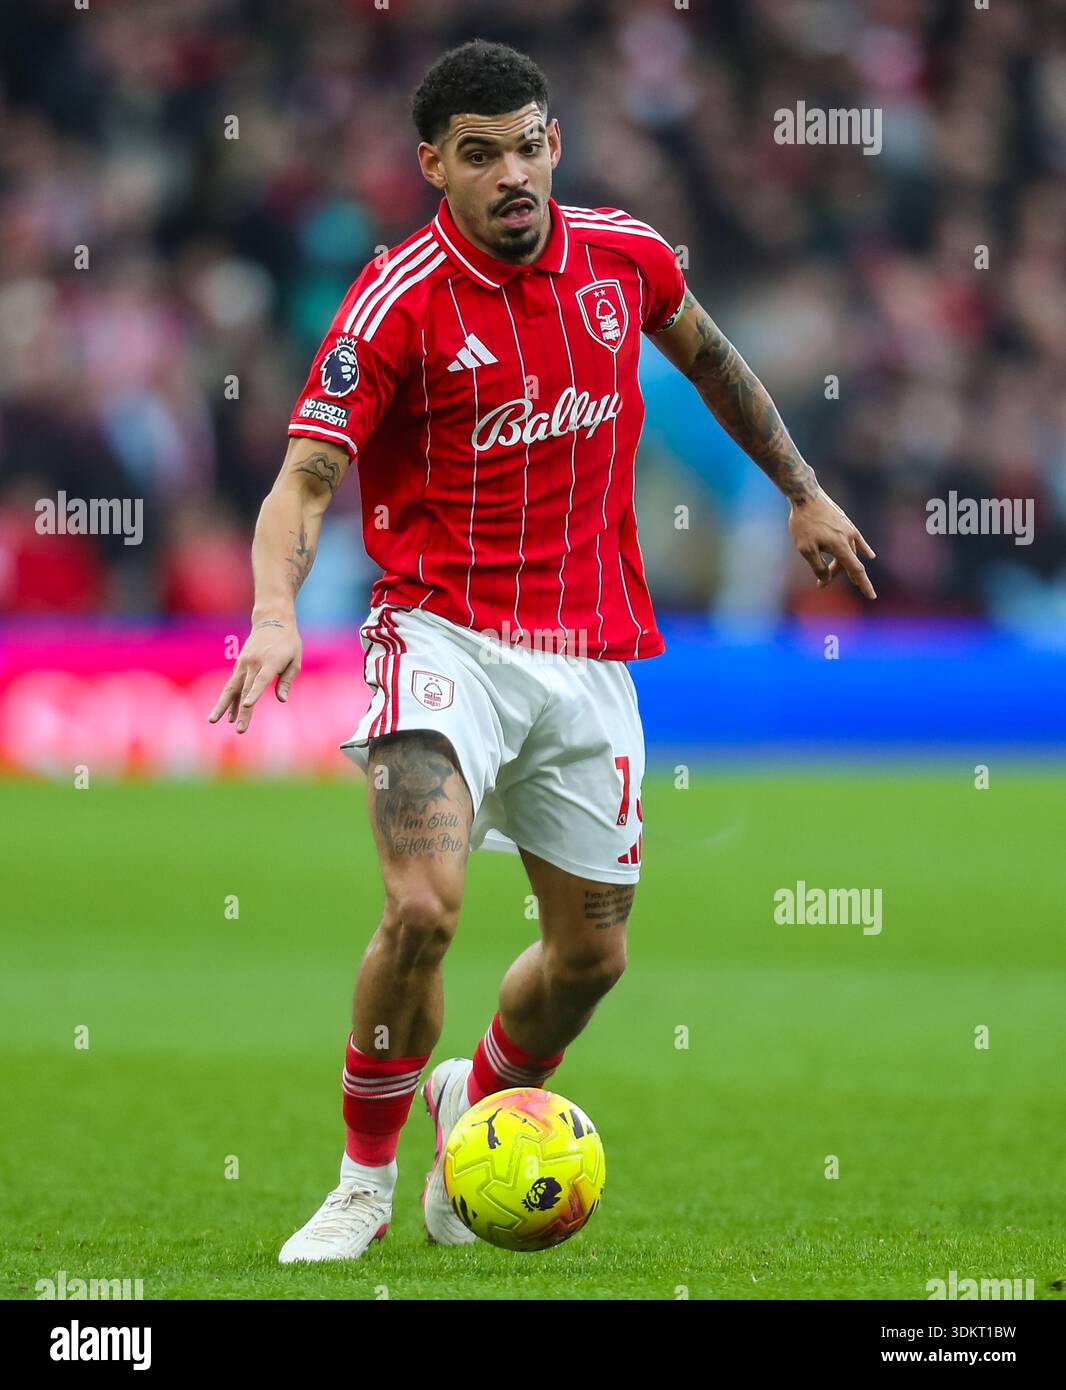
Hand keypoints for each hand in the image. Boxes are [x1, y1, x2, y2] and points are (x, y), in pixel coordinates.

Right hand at [208, 618, 301, 733]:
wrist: (272, 619)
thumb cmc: (288, 642)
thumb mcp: (295, 659)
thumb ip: (287, 680)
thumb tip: (282, 700)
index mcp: (270, 662)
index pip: (261, 680)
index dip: (254, 693)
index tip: (248, 705)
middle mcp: (253, 663)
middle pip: (244, 689)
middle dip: (241, 712)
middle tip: (239, 730)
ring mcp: (244, 663)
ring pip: (231, 687)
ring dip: (223, 706)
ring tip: (213, 721)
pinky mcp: (239, 664)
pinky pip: (233, 684)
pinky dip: (231, 700)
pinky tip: (229, 716)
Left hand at [788, 488, 876, 598]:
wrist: (806, 495)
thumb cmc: (804, 523)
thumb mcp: (805, 549)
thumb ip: (818, 566)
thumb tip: (826, 579)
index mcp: (841, 546)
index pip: (856, 570)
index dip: (864, 585)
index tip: (872, 597)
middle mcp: (849, 538)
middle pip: (846, 563)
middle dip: (835, 575)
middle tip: (820, 584)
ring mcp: (849, 529)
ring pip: (848, 552)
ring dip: (839, 564)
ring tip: (829, 573)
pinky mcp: (846, 522)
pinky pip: (856, 540)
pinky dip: (861, 549)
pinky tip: (870, 555)